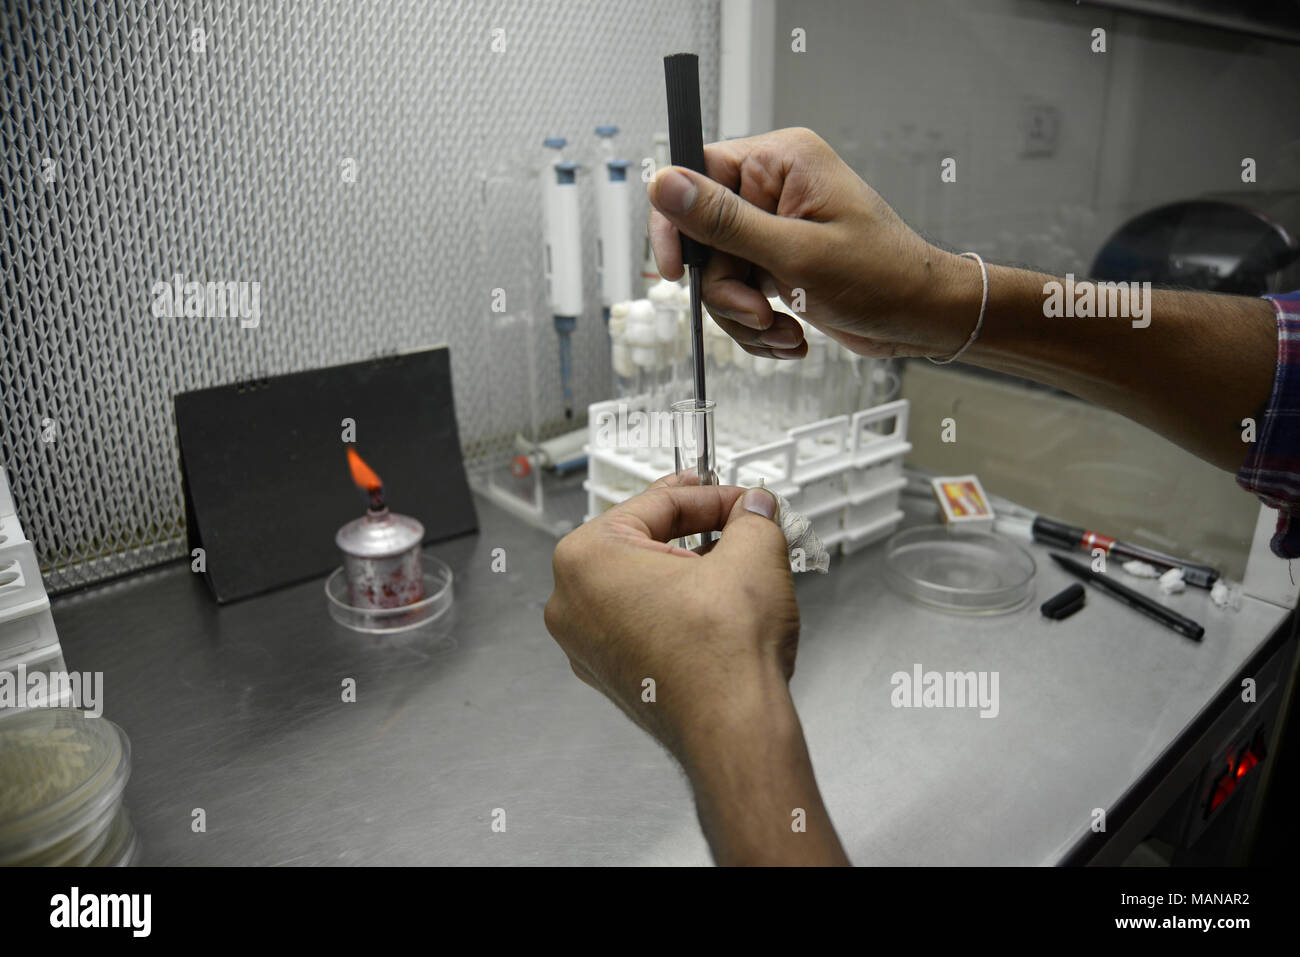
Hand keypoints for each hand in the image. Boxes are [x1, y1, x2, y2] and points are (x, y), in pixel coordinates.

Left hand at [544, 477, 797, 763]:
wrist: (732, 729)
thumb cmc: (722, 654)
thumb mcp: (752, 555)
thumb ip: (752, 517)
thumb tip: (754, 507)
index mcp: (586, 558)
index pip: (656, 504)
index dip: (711, 496)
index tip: (739, 500)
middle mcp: (572, 602)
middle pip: (643, 542)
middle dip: (697, 532)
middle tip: (737, 526)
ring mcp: (586, 644)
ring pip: (641, 585)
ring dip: (688, 571)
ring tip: (734, 569)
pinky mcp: (610, 674)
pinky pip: (641, 623)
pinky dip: (675, 610)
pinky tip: (715, 609)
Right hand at [647, 127, 977, 359]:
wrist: (924, 318)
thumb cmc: (884, 278)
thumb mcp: (795, 254)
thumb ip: (724, 222)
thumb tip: (665, 183)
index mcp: (781, 162)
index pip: (696, 173)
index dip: (676, 225)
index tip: (674, 271)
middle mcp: (775, 188)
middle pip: (704, 239)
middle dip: (726, 290)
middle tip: (757, 313)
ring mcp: (776, 227)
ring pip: (719, 275)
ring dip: (744, 316)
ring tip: (782, 332)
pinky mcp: (778, 261)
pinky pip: (740, 294)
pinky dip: (758, 326)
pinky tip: (790, 336)